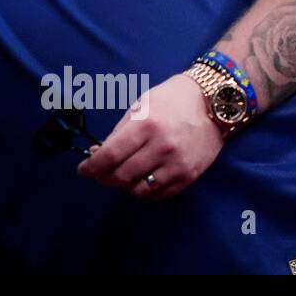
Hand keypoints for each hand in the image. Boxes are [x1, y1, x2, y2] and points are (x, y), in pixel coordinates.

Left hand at [75, 73, 224, 200]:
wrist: (213, 103)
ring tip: (122, 176)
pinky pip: (161, 195)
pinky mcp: (189, 176)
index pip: (111, 155)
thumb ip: (119, 132)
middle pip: (122, 175)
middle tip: (100, 174)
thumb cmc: (171, 100)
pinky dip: (147, 191)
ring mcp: (177, 164)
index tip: (83, 170)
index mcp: (145, 125)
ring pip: (140, 190)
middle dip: (105, 177)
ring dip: (126, 186)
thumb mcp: (140, 106)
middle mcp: (161, 147)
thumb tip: (98, 153)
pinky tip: (142, 180)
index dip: (92, 166)